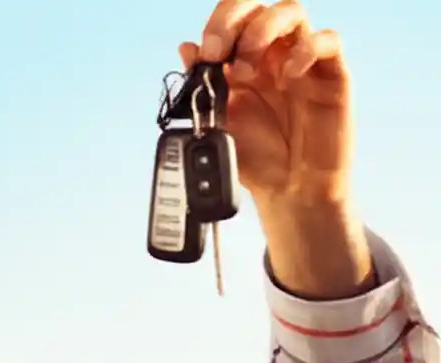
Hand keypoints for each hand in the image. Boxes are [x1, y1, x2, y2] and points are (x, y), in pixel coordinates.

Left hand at [180, 0, 351, 203]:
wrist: (288, 189)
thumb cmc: (255, 156)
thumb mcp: (218, 122)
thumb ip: (202, 85)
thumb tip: (186, 47)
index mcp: (240, 61)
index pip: (231, 18)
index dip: (218, 25)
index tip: (207, 55)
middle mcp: (271, 54)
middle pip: (258, 5)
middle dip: (235, 21)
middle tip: (222, 53)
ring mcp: (302, 61)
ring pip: (292, 11)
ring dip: (264, 29)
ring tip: (250, 68)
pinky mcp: (332, 75)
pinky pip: (328, 40)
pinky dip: (307, 48)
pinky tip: (288, 74)